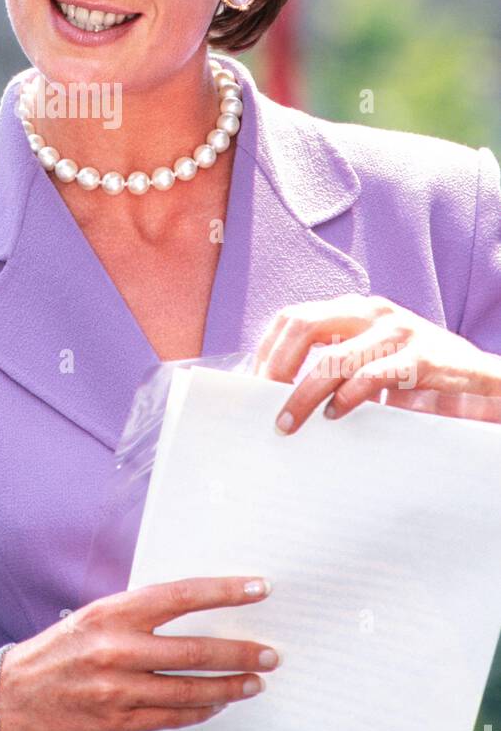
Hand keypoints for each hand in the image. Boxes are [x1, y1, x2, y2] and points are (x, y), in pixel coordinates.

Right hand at [0, 576, 278, 730]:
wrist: (14, 694)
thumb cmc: (58, 651)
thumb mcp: (96, 617)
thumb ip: (140, 614)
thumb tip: (193, 608)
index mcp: (113, 613)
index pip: (180, 596)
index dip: (223, 592)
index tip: (255, 588)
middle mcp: (117, 649)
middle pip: (194, 649)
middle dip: (239, 651)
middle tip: (267, 652)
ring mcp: (119, 689)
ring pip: (190, 688)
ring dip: (229, 685)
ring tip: (253, 681)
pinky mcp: (119, 721)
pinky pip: (172, 716)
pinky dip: (200, 710)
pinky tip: (217, 703)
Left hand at [253, 292, 500, 434]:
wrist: (479, 379)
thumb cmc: (414, 372)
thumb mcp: (368, 359)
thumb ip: (332, 365)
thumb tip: (278, 392)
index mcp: (353, 308)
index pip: (293, 317)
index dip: (268, 349)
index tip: (253, 384)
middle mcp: (371, 312)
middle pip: (304, 326)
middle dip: (277, 366)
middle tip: (263, 401)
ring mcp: (397, 331)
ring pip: (333, 358)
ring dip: (304, 394)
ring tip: (290, 422)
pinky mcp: (421, 358)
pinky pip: (372, 376)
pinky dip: (347, 398)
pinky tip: (335, 414)